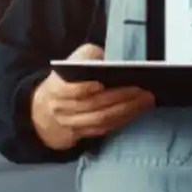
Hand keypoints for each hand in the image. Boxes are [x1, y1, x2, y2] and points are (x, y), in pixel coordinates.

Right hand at [31, 43, 154, 150]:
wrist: (45, 110)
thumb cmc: (66, 80)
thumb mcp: (71, 62)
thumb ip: (87, 57)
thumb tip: (109, 60)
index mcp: (56, 88)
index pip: (70, 90)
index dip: (84, 88)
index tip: (101, 83)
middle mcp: (62, 109)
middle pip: (93, 106)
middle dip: (120, 98)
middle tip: (142, 90)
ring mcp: (73, 124)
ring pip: (102, 120)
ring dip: (127, 110)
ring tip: (146, 100)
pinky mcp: (83, 134)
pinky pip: (105, 129)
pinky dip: (123, 120)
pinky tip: (138, 110)